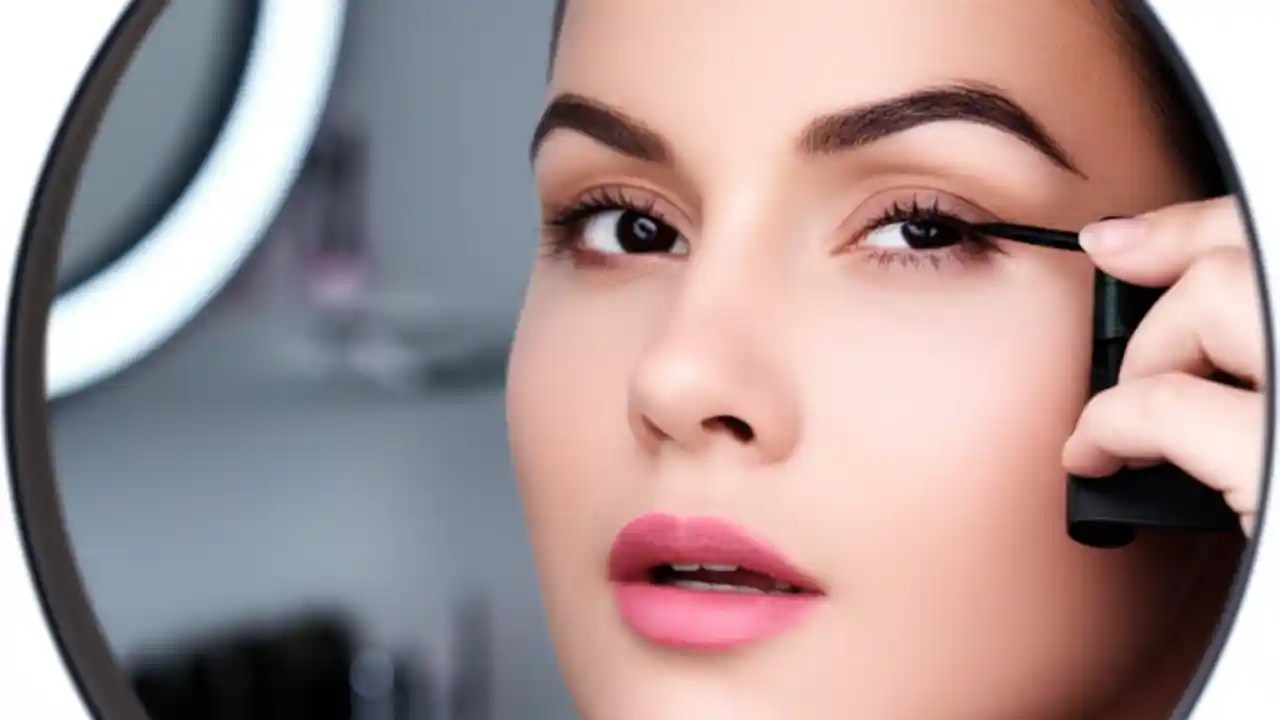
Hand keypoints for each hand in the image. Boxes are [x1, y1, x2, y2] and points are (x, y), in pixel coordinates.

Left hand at [1061, 196, 1264, 536]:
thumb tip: (1142, 273)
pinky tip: (1098, 456)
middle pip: (1241, 261)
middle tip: (1134, 358)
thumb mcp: (1274, 427)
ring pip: (1210, 304)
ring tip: (1130, 418)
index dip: (1195, 230)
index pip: (1274, 237)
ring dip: (1143, 359)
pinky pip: (1163, 406)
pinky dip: (1107, 425)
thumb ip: (1252, 361)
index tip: (1126, 243)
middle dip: (1163, 298)